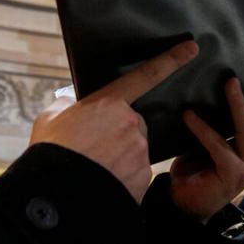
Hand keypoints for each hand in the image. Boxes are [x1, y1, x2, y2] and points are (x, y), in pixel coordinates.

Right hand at [29, 41, 197, 202]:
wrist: (56, 195)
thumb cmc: (52, 152)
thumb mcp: (51, 117)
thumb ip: (67, 105)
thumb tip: (71, 106)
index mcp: (109, 103)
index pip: (146, 75)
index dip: (172, 60)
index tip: (192, 48)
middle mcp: (130, 123)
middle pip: (132, 123)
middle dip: (118, 133)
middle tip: (93, 149)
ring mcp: (139, 150)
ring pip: (134, 148)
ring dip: (119, 156)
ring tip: (94, 168)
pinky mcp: (143, 176)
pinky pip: (136, 172)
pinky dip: (122, 176)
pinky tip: (103, 182)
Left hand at [169, 67, 243, 221]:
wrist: (184, 205)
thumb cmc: (198, 168)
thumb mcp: (218, 142)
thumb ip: (228, 124)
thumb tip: (228, 84)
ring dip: (239, 104)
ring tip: (231, 81)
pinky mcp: (233, 175)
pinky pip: (219, 145)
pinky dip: (203, 128)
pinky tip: (189, 115)